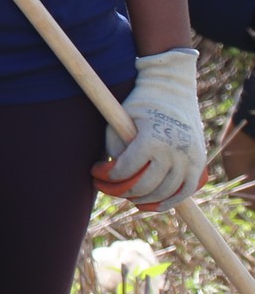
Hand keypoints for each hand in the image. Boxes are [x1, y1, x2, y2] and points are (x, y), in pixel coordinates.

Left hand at [96, 48, 204, 210]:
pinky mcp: (199, 164)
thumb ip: (117, 149)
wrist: (171, 89)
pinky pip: (184, 192)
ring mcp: (190, 160)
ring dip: (140, 199)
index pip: (125, 171)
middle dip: (118, 191)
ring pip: (164, 194)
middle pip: (144, 186)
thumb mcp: (119, 121)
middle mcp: (174, 152)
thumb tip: (115, 178)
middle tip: (103, 186)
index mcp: (152, 139)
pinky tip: (147, 204)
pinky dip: (166, 202)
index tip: (94, 171)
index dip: (106, 176)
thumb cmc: (139, 104)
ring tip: (124, 195)